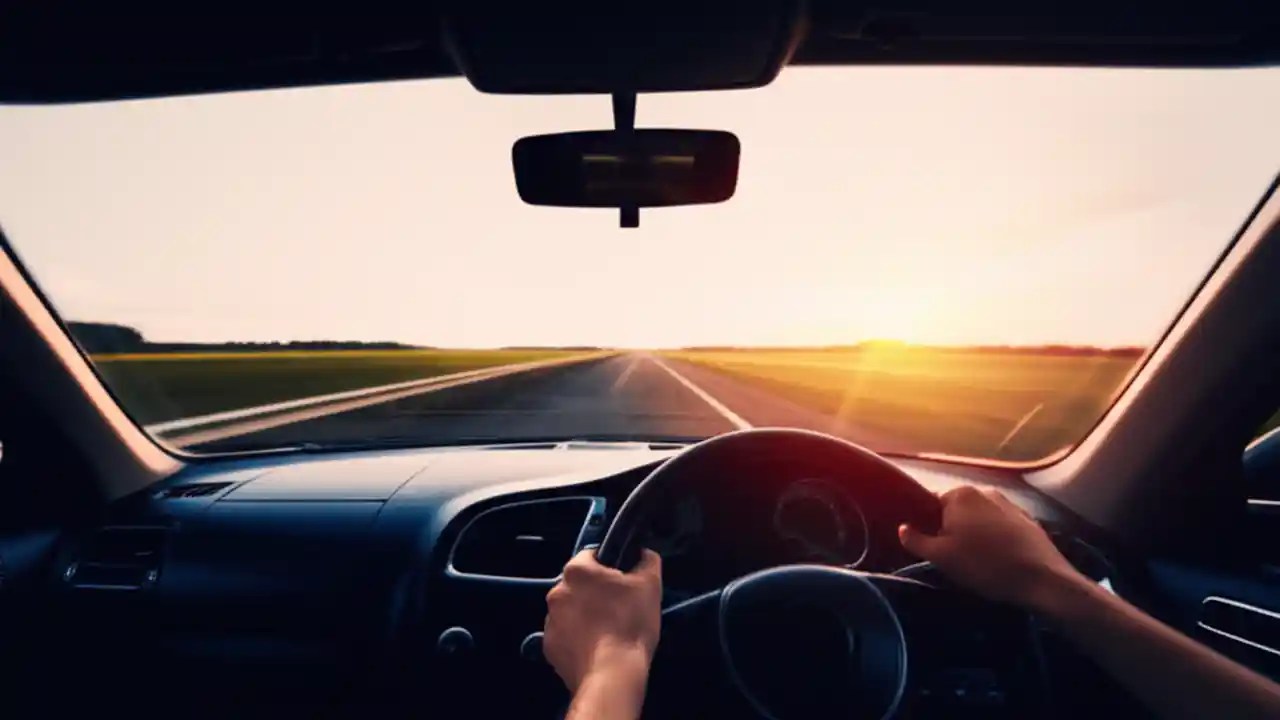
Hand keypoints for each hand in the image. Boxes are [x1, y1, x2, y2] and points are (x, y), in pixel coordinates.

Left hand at [543, 549, 662, 693]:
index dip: (610, 567)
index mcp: (577, 570)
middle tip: (619, 608)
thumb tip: (643, 554)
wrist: (612, 674)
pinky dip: (578, 640)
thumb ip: (647, 560)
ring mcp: (549, 621)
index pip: (592, 556)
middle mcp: (556, 592)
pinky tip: (597, 648)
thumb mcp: (650, 584)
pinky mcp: (549, 648)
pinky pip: (565, 637)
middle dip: (596, 593)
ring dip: (585, 616)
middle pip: (580, 585)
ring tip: (608, 632)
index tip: (624, 582)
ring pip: (571, 611)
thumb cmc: (630, 623)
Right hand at [898, 486, 1084, 610]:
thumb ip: (916, 540)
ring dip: (975, 532)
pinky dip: (996, 537)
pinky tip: (1000, 558)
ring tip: (979, 559)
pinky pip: (1001, 525)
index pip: (931, 504)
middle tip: (954, 556)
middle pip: (957, 509)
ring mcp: (1009, 503)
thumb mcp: (941, 558)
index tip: (933, 546)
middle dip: (953, 528)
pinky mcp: (1028, 519)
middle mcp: (984, 491)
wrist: (1041, 579)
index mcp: (960, 495)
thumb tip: (902, 527)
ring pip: (980, 517)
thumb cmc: (984, 565)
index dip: (928, 525)